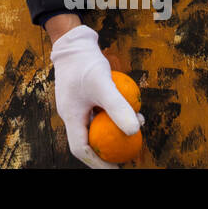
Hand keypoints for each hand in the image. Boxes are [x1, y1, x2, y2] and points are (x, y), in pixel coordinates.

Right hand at [48, 24, 140, 168]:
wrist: (74, 41)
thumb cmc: (85, 62)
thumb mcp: (103, 84)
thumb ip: (118, 107)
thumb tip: (134, 131)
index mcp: (71, 116)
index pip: (81, 149)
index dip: (98, 163)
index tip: (116, 168)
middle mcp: (72, 114)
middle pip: (89, 140)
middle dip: (109, 149)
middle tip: (128, 153)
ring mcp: (77, 105)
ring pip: (95, 126)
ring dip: (115, 129)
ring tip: (136, 125)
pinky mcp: (84, 97)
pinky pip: (99, 113)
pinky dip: (113, 115)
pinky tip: (130, 108)